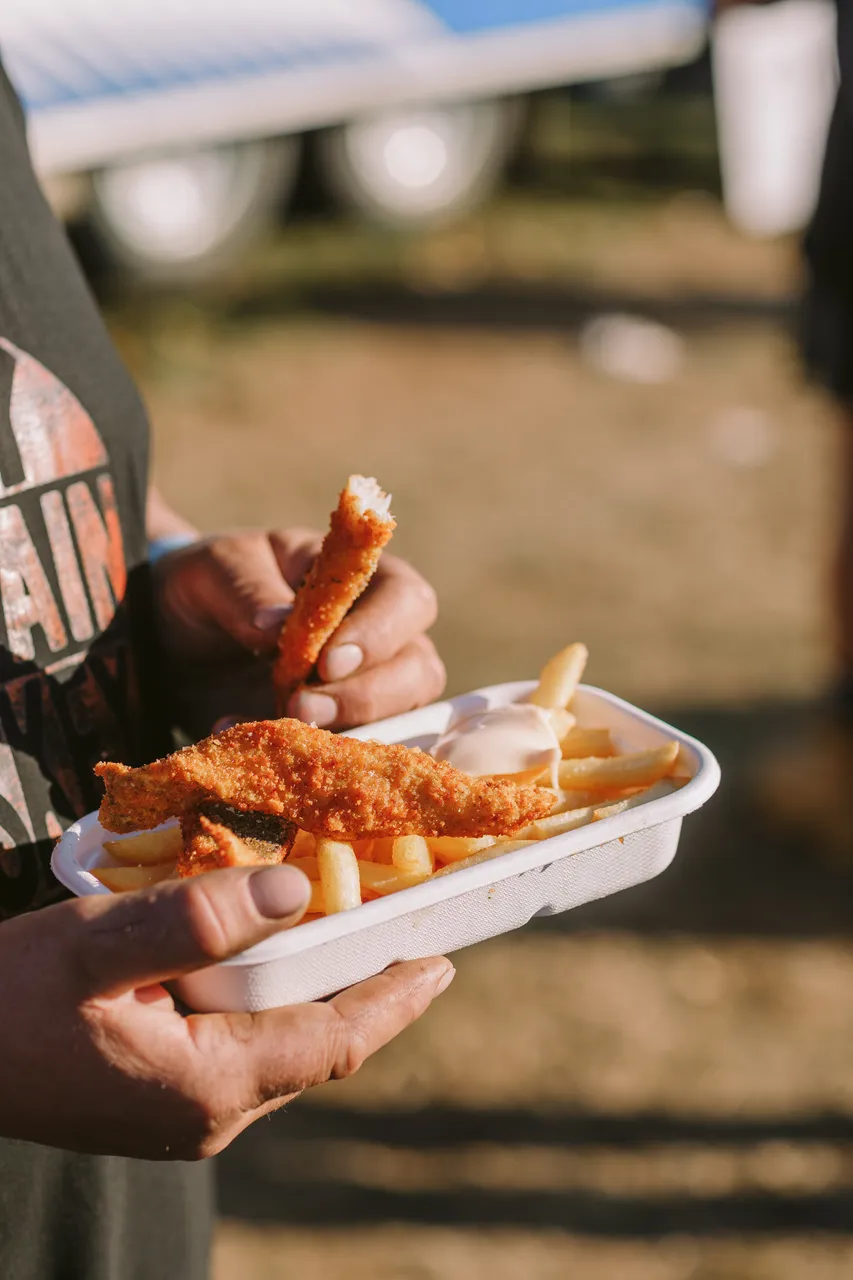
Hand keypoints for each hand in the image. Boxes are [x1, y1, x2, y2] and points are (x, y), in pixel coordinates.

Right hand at [0, 864, 452, 1159]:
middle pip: (318, 1045)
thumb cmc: (3, 1002)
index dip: (397, 998)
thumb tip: (294, 891)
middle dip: (368, 989)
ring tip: (354, 932)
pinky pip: (244, 1045)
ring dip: (320, 992)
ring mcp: (184, 1113)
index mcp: (210, 1085)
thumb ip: (192, 920)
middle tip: (408, 927)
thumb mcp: (92, 948)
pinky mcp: (160, 1097)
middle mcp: (211, 1113)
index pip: (335, 1041)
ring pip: (282, 1045)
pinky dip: (272, 998)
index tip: (446, 959)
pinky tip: (268, 955)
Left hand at [154, 529, 445, 733]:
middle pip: (417, 670)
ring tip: (282, 731)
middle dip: (366, 697)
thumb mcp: (217, 568)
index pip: (406, 601)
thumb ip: (246, 588)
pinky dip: (304, 760)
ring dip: (346, 734)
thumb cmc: (213, 582)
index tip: (328, 662)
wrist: (178, 634)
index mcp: (363, 579)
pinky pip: (347, 757)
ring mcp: (365, 690)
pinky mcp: (337, 734)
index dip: (380, 633)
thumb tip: (274, 624)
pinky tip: (248, 740)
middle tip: (303, 709)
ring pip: (397, 721)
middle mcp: (381, 637)